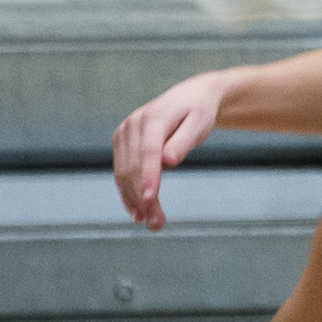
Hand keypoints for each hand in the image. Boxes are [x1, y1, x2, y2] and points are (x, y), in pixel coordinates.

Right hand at [113, 72, 229, 229]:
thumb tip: (168, 161)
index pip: (149, 151)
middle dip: (143, 197)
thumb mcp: (200, 123)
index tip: (150, 199)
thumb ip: (184, 141)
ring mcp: (124, 132)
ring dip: (133, 200)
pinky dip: (127, 192)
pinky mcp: (121, 141)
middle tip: (157, 224)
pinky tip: (136, 210)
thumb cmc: (199, 112)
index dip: (148, 176)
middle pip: (134, 166)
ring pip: (123, 172)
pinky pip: (120, 170)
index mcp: (154, 117)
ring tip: (150, 223)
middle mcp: (134, 123)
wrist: (191, 97)